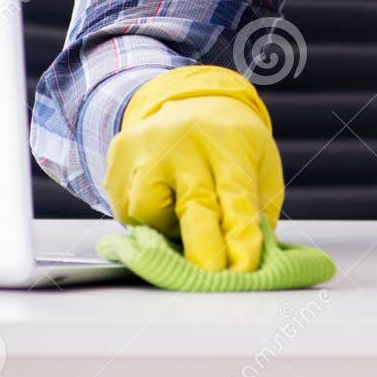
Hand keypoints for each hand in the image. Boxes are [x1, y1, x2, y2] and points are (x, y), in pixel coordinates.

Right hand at [104, 64, 284, 271]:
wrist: (188, 98)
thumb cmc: (230, 142)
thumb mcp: (259, 164)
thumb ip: (257, 211)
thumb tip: (249, 261)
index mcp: (228, 145)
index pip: (236, 196)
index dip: (240, 236)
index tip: (243, 268)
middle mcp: (186, 143)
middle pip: (192, 204)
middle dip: (201, 248)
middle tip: (209, 279)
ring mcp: (147, 148)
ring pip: (147, 212)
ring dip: (165, 228)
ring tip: (179, 210)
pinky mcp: (118, 157)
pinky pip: (126, 207)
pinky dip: (145, 217)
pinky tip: (159, 197)